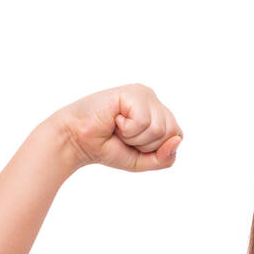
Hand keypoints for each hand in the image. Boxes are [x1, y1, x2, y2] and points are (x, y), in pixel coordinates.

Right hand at [52, 83, 183, 171]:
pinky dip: (127, 129)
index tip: (133, 142)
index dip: (155, 148)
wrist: (77, 141)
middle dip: (146, 144)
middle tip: (124, 135)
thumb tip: (177, 140)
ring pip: (159, 129)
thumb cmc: (108, 147)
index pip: (177, 135)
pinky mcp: (132, 92)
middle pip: (171, 132)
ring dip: (135, 137)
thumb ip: (165, 157)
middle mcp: (153, 99)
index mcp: (158, 111)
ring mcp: (143, 93)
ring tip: (118, 127)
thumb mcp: (143, 160)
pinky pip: (143, 122)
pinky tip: (114, 120)